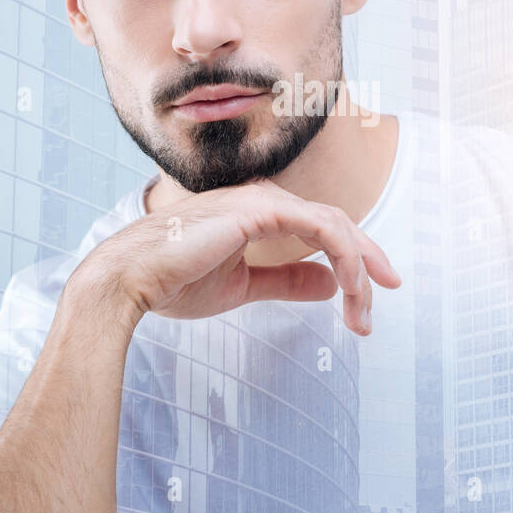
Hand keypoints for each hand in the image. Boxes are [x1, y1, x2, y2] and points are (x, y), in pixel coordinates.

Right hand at [63, 179, 400, 335]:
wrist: (130, 280)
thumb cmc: (174, 282)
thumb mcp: (243, 286)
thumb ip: (286, 281)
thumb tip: (327, 286)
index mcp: (258, 213)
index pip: (322, 228)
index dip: (355, 257)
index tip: (372, 294)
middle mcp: (265, 199)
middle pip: (338, 224)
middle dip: (367, 264)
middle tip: (382, 301)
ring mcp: (263, 200)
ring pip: (336, 226)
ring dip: (358, 270)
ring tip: (363, 313)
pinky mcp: (261, 210)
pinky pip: (323, 229)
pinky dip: (345, 258)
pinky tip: (350, 288)